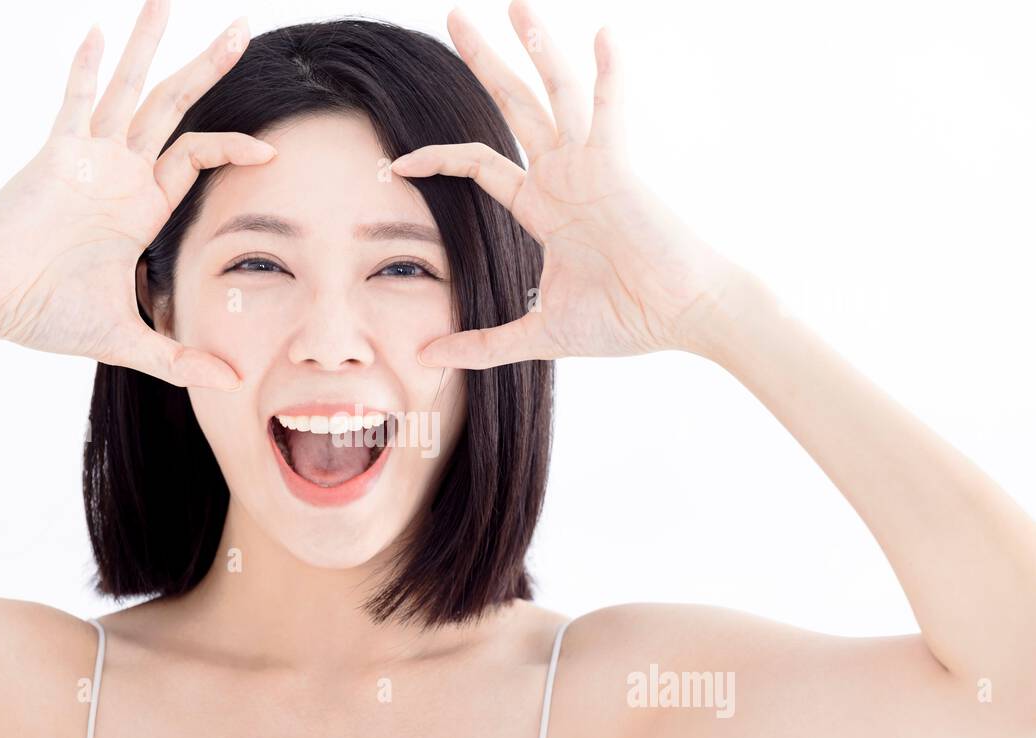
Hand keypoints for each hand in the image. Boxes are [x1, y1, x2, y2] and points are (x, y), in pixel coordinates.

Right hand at [0, 0, 275, 389]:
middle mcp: (120, 174)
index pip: (195, 159)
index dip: (232, 148)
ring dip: (149, 46)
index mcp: (140, 206)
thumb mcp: (126, 338)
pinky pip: (75, 104)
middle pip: (173, 109)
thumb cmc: (44, 314)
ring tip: (166, 0)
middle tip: (242, 30)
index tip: (271, 148)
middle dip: (208, 70)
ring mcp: (89, 160)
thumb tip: (228, 384)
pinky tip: (97, 31)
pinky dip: (85, 69)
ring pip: (130, 91)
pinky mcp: (56, 157)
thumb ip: (177, 359)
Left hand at [390, 1, 746, 368]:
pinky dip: (611, 74)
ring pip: (556, 93)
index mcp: (545, 207)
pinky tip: (604, 34)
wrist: (682, 317)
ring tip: (514, 4)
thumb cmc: (625, 322)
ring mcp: (592, 166)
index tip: (397, 161)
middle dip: (485, 63)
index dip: (439, 157)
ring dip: (538, 47)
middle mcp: (565, 176)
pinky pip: (612, 110)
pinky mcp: (619, 168)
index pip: (482, 164)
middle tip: (454, 17)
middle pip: (514, 106)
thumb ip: (483, 344)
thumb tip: (428, 360)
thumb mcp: (537, 334)